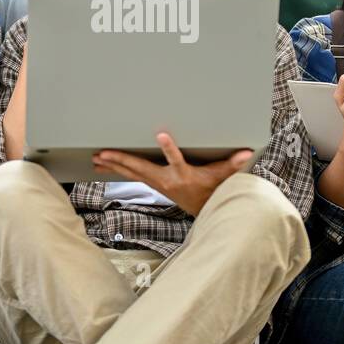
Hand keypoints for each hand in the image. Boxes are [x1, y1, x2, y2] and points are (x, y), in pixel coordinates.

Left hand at [92, 132, 253, 216]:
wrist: (203, 210)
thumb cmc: (211, 190)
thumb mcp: (223, 177)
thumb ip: (233, 164)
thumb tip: (247, 153)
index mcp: (183, 175)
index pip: (176, 159)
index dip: (169, 148)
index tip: (161, 134)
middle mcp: (166, 180)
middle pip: (141, 168)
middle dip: (121, 160)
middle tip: (103, 153)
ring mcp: (157, 184)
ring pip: (131, 173)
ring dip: (113, 166)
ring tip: (96, 158)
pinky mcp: (152, 184)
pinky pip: (131, 176)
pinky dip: (117, 170)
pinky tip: (103, 166)